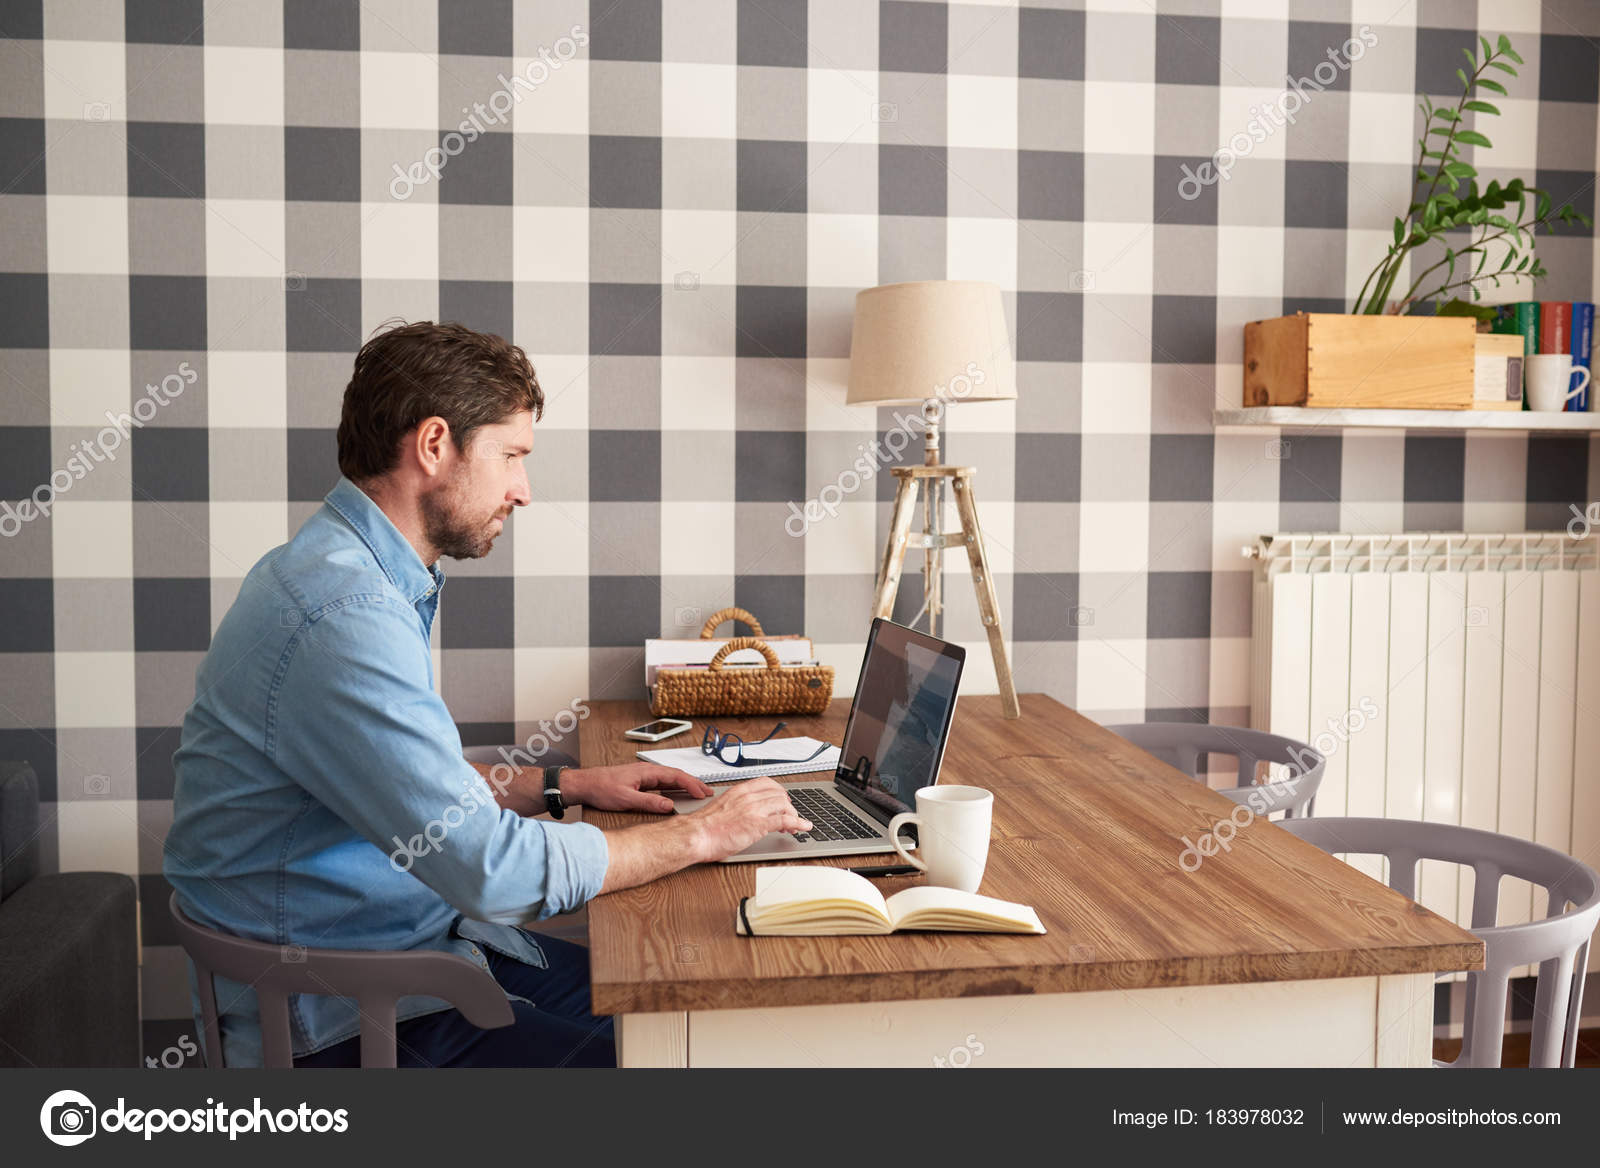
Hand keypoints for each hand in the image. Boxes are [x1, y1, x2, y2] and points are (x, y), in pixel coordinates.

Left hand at [560, 762, 713, 813]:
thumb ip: (649, 802)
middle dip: (694, 783)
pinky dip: (675, 788)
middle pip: (677, 776)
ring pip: (671, 779)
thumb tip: (669, 806)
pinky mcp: (640, 782)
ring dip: (686, 786)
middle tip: (709, 793)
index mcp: (647, 772)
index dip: (692, 784)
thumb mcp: (626, 799)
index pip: (676, 776)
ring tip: (699, 793)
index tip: (703, 793)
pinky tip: (678, 795)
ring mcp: (644, 776)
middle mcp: (647, 772)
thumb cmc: (601, 788)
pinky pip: (662, 784)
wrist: (585, 784)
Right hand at [683, 778, 811, 860]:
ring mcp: (755, 809)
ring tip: (793, 825)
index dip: (778, 792)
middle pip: (779, 793)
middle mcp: (749, 796)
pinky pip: (786, 820)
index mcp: (739, 791)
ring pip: (785, 805)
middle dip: (787, 804)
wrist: (695, 835)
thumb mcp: (721, 807)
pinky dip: (799, 823)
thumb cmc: (703, 827)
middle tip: (789, 815)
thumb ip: (734, 806)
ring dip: (793, 815)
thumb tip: (741, 814)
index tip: (781, 799)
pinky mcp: (759, 824)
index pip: (766, 783)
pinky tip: (803, 827)